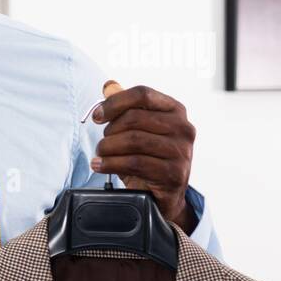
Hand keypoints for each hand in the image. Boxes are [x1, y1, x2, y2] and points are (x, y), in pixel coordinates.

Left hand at [90, 80, 195, 229]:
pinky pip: (135, 163)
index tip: (97, 116)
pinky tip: (99, 166)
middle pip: (134, 117)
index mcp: (175, 110)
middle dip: (110, 130)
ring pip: (133, 140)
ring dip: (108, 148)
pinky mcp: (174, 173)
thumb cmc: (147, 157)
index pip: (142, 94)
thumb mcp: (136, 130)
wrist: (161, 195)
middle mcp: (183, 128)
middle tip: (102, 142)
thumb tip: (109, 85)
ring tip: (100, 154)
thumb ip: (126, 106)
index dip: (114, 102)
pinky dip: (110, 164)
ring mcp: (181, 151)